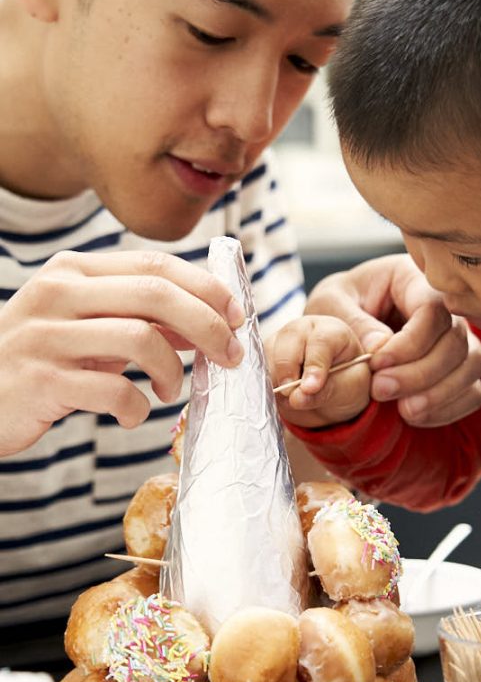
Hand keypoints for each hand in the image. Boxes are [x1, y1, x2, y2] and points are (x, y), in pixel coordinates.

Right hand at [0, 249, 244, 455]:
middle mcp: (58, 293)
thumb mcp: (88, 326)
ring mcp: (46, 336)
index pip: (156, 265)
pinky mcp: (41, 380)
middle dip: (208, 325)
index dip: (206, 288)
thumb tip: (211, 318)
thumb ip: (141, 316)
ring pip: (140, 339)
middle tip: (229, 356)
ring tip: (170, 390)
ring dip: (173, 370)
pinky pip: (112, 391)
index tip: (237, 315)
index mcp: (74, 271)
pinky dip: (135, 408)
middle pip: (157, 295)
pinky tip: (131, 416)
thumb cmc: (43, 360)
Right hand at [267, 315, 370, 427]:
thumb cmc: (346, 384)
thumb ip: (326, 392)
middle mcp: (305, 329)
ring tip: (288, 396)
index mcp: (332, 331)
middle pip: (288, 341)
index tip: (311, 388)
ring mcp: (282, 339)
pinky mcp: (266, 354)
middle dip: (288, 370)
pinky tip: (276, 395)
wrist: (332, 391)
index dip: (315, 365)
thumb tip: (296, 398)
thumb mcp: (348, 390)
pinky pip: (257, 366)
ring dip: (274, 379)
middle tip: (291, 394)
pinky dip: (263, 382)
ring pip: (268, 354)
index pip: (321, 341)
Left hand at [306, 254, 480, 425]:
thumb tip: (381, 348)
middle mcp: (444, 306)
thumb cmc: (334, 308)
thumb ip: (354, 322)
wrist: (338, 331)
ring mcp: (456, 338)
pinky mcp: (458, 369)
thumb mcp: (330, 304)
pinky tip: (414, 414)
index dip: (410, 343)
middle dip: (421, 373)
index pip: (432, 309)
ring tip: (403, 410)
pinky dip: (448, 408)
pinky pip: (472, 391)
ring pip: (472, 364)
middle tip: (381, 390)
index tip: (376, 365)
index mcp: (412, 277)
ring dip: (440, 393)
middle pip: (456, 339)